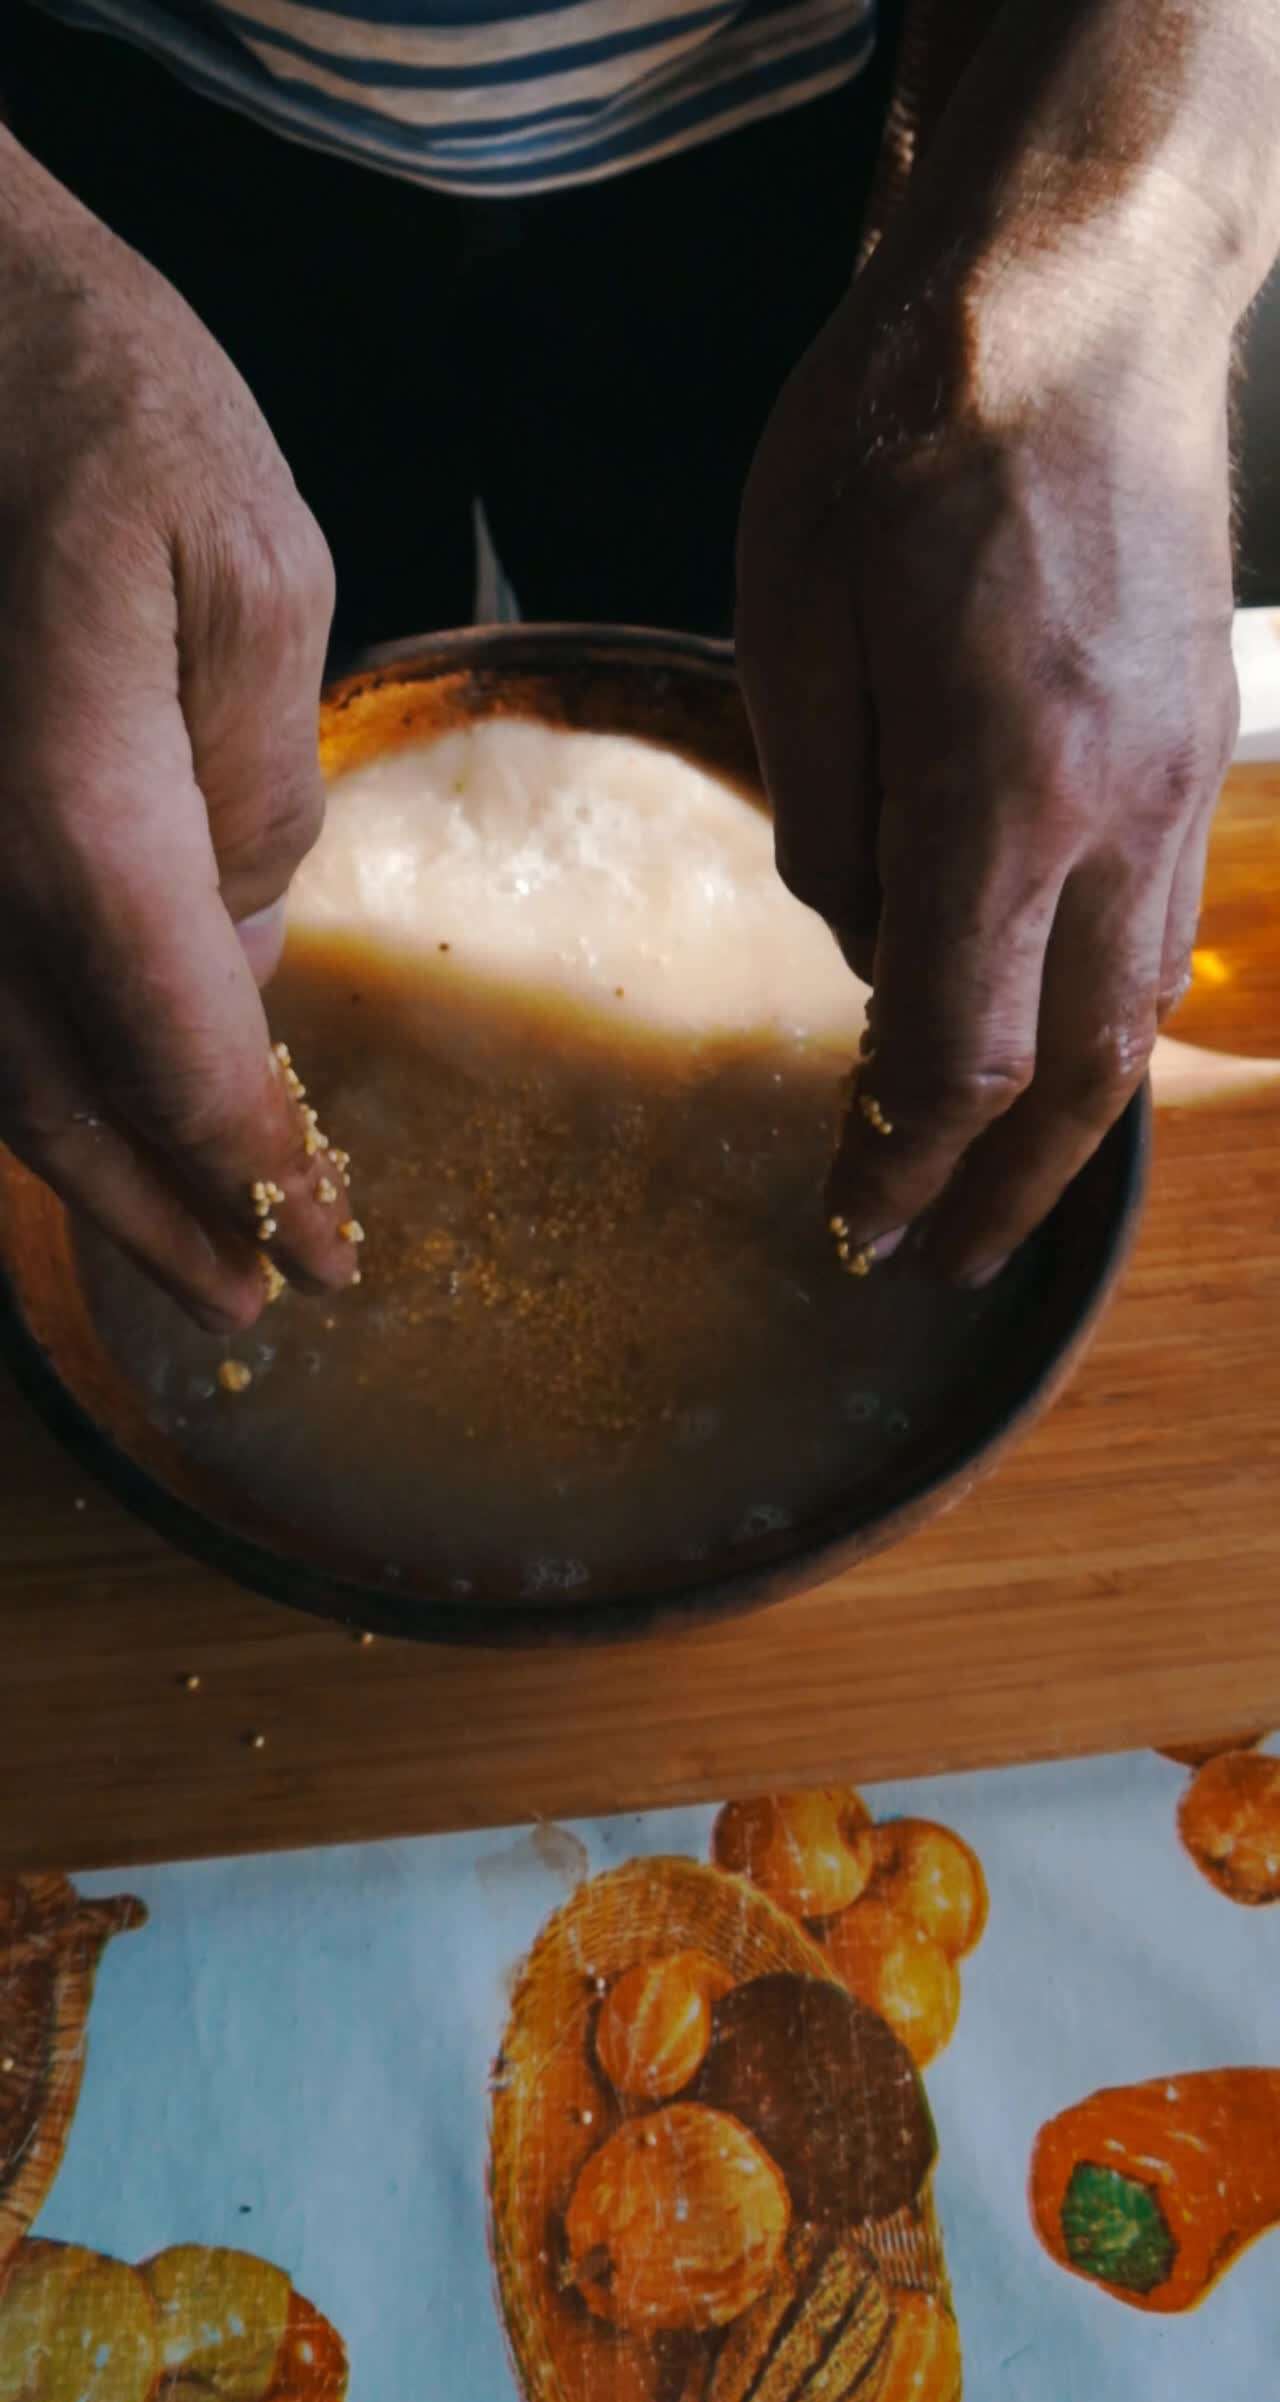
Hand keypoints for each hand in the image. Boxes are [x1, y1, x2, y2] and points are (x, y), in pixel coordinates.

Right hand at [0, 135, 356, 1327]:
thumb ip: (260, 784)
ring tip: (186, 1250)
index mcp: (72, 806)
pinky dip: (31, 1082)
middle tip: (259, 1303)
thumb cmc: (96, 404)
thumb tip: (240, 948)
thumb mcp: (254, 571)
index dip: (252, 1169)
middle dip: (166, 1218)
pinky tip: (90, 1114)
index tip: (323, 1255)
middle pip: (60, 1101)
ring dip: (87, 1178)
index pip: (178, 1050)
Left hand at [737, 197, 1238, 1283]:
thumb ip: (825, 818)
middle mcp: (1117, 806)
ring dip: (1067, 1123)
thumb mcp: (790, 619)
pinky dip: (1099, 1014)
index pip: (955, 1044)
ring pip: (1141, 1009)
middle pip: (1078, 1068)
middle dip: (1003, 1190)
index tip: (855, 1222)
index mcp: (1001, 783)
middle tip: (936, 1265)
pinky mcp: (1196, 744)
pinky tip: (1045, 1036)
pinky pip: (1156, 923)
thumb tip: (861, 944)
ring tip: (992, 1189)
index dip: (902, 1159)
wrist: (1079, 293)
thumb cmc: (903, 430)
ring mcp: (1178, 778)